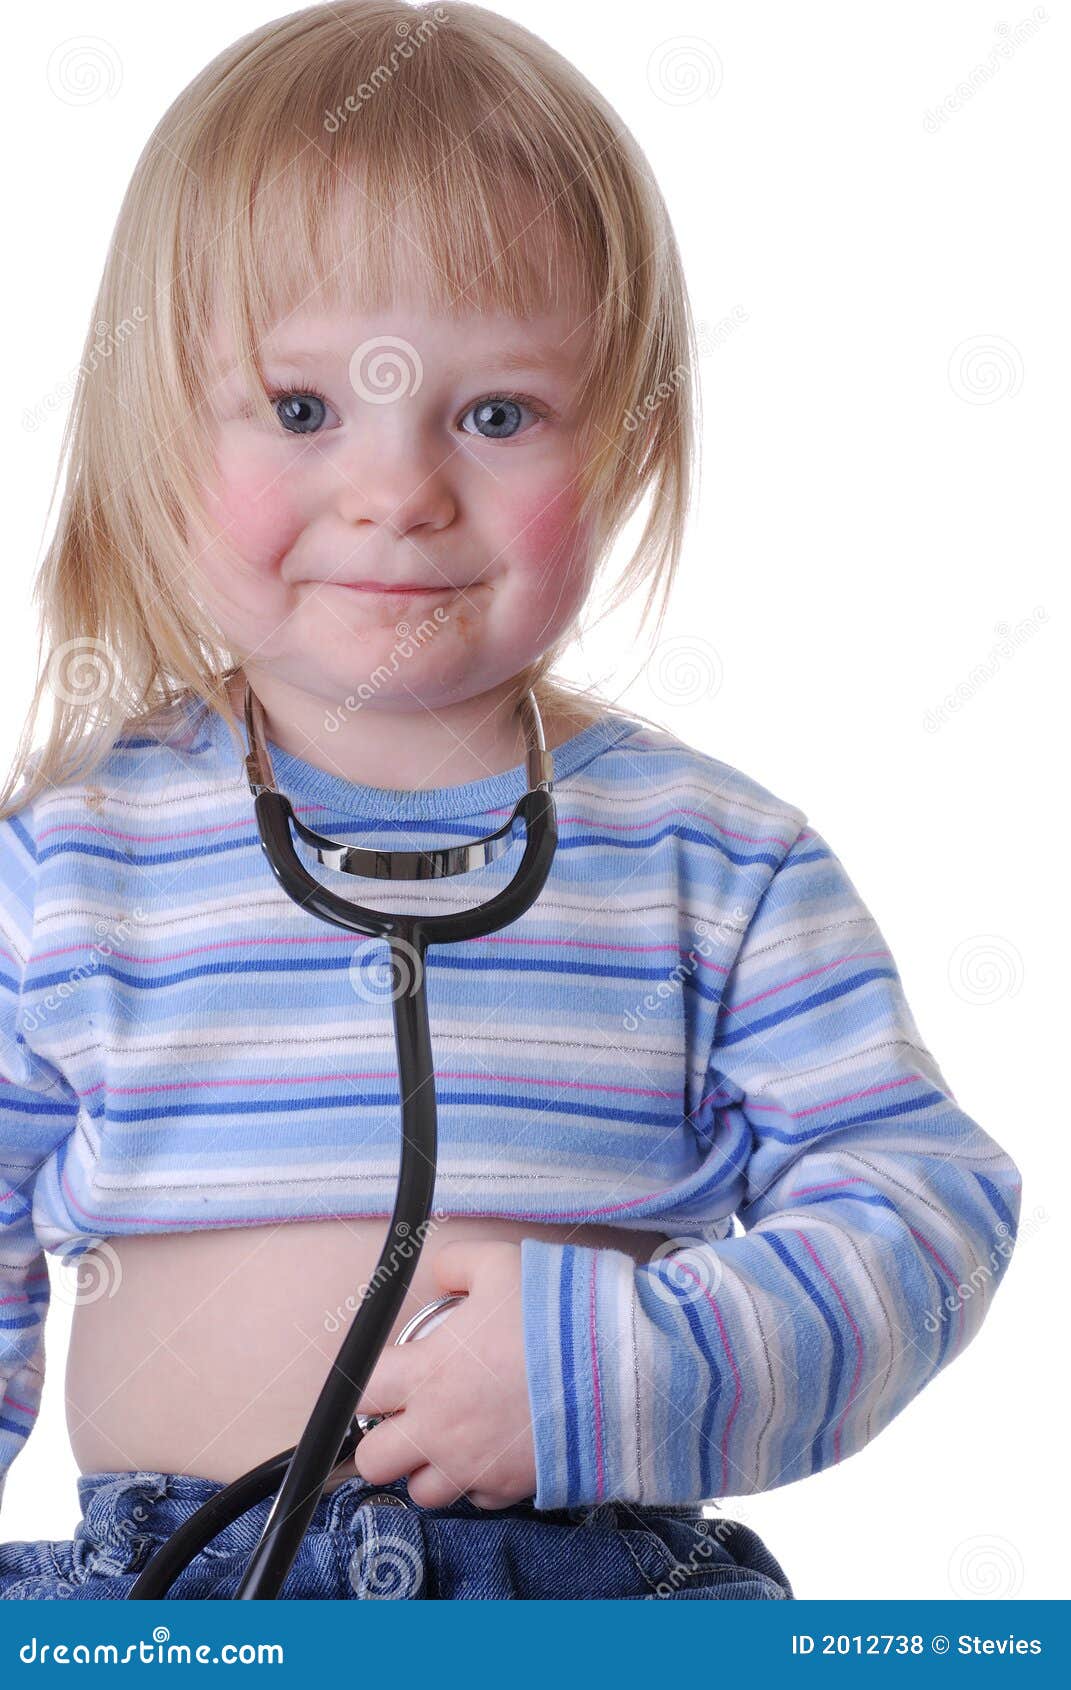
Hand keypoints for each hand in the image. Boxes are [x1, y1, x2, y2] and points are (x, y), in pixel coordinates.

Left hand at [352, 1239, 537, 1509]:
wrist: (619, 1370)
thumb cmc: (555, 1316)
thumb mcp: (500, 1264)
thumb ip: (457, 1265)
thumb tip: (440, 1274)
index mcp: (427, 1374)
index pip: (361, 1391)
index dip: (367, 1382)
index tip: (388, 1374)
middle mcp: (439, 1429)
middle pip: (374, 1462)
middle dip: (384, 1439)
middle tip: (410, 1415)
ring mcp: (473, 1467)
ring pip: (421, 1493)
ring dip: (428, 1469)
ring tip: (451, 1438)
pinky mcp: (510, 1490)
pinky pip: (476, 1501)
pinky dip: (478, 1482)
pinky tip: (495, 1450)